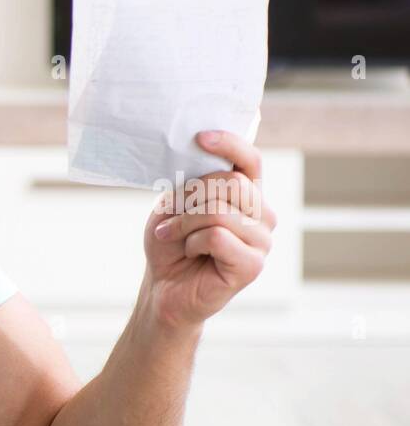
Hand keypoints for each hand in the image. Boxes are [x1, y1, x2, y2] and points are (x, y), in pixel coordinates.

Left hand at [141, 130, 276, 330]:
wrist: (162, 288)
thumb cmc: (170, 244)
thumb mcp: (175, 205)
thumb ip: (193, 182)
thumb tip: (202, 157)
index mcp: (247, 195)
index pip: (250, 160)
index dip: (230, 144)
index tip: (201, 137)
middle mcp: (262, 215)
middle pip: (231, 184)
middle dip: (190, 197)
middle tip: (168, 215)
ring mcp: (262, 240)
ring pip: (220, 211)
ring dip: (184, 223)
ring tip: (169, 236)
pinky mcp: (253, 265)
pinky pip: (217, 236)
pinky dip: (193, 243)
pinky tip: (190, 254)